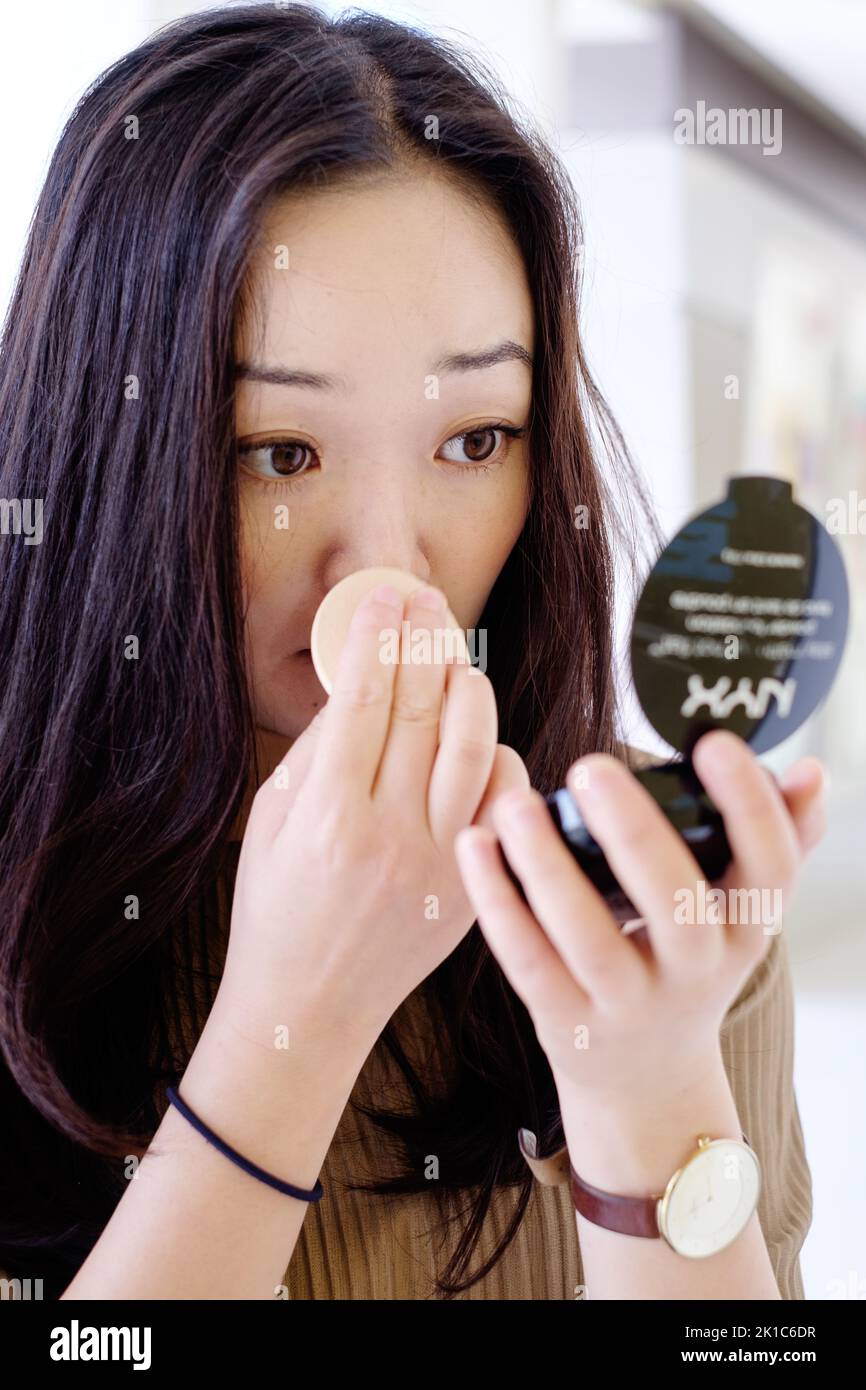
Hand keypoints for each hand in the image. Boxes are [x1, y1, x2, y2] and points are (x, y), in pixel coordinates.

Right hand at [218, 583, 527, 1058]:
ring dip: (468, 688)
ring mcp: (442, 864)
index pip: (364, 702)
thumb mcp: (271, 821)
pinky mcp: (474, 886)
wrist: (310, 1004)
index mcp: (329, 818)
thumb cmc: (277, 908)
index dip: (378, 638)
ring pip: (475, 747)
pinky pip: (503, 799)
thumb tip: (360, 681)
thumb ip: (317, 750)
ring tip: (456, 658)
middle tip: (429, 603)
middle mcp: (391, 837)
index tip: (386, 596)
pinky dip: (496, 756)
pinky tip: (476, 736)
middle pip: (423, 712)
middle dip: (427, 643)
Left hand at [454, 730, 826, 1105]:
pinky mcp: (566, 1019)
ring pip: (588, 937)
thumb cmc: (688, 961)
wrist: (647, 1077)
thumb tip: (811, 770)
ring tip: (515, 805)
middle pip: (675, 904)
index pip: (768, 865)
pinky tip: (475, 846)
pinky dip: (498, 903)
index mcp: (745, 927)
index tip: (713, 744)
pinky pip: (528, 961)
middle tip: (590, 767)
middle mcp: (696, 969)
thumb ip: (776, 837)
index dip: (749, 806)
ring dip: (548, 867)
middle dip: (634, 833)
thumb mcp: (739, 910)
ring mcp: (628, 1001)